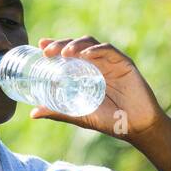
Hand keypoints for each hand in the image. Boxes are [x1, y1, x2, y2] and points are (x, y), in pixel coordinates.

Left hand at [30, 36, 163, 143]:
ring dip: (76, 46)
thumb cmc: (109, 121)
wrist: (136, 127)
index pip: (68, 54)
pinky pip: (108, 51)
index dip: (55, 46)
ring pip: (90, 44)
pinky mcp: (123, 63)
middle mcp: (96, 64)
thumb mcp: (80, 116)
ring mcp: (110, 62)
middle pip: (77, 46)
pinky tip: (86, 55)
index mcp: (85, 73)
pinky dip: (96, 50)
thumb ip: (59, 112)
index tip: (40, 45)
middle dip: (61, 44)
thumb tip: (33, 114)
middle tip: (48, 51)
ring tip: (65, 53)